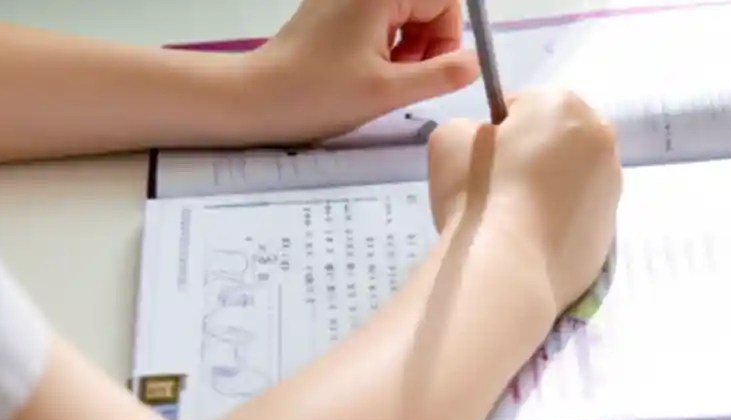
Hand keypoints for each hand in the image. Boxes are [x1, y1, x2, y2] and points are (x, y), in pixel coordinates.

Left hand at [235, 0, 479, 142]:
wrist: (255, 98)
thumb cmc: (319, 93)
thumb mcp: (388, 91)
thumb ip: (441, 75)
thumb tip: (475, 63)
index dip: (447, 36)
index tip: (431, 70)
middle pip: (425, 2)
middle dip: (428, 42)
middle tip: (406, 79)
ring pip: (404, 13)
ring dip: (408, 48)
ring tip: (386, 81)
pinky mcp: (332, 10)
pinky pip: (379, 19)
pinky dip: (386, 46)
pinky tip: (369, 74)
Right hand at [427, 89, 621, 314]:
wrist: (509, 269)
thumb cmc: (478, 193)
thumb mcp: (449, 138)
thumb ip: (470, 128)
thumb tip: (486, 144)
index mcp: (564, 104)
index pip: (525, 105)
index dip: (498, 130)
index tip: (482, 158)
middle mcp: (600, 140)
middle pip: (558, 139)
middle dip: (533, 155)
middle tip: (498, 187)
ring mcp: (612, 189)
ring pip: (573, 178)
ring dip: (550, 188)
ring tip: (516, 218)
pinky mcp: (611, 232)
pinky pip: (580, 216)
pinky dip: (561, 221)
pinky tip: (532, 241)